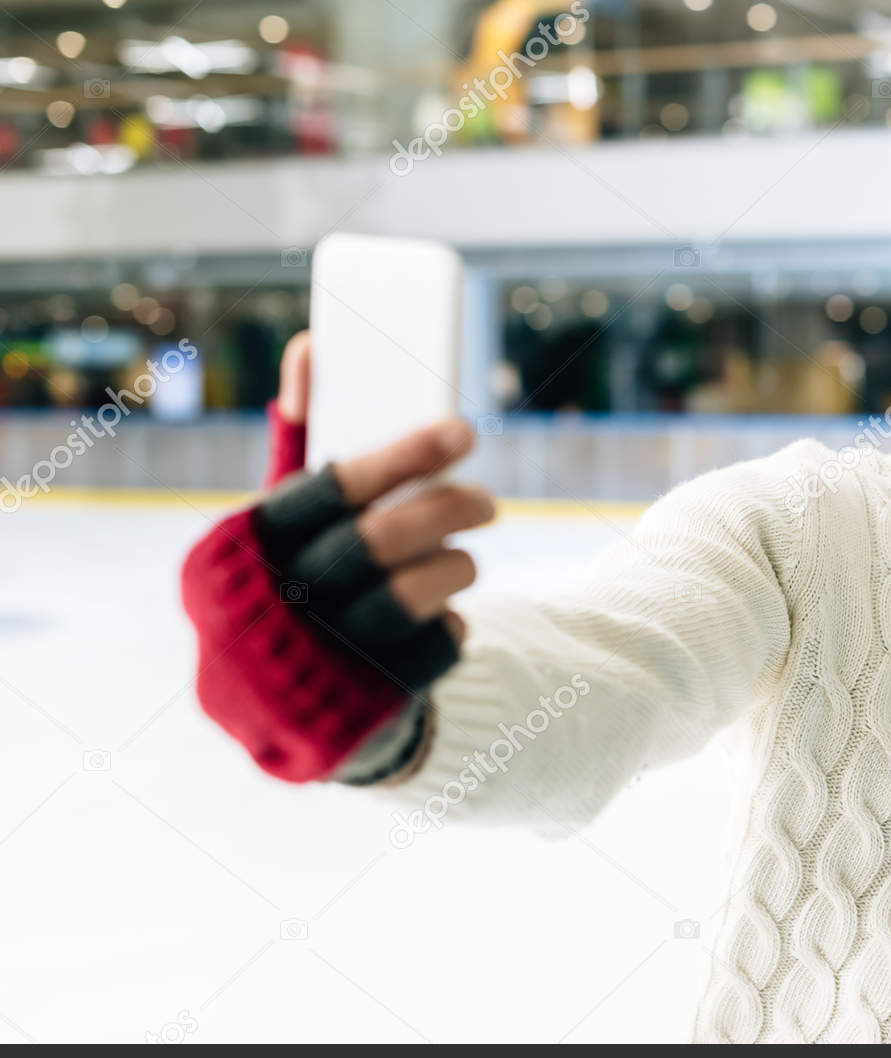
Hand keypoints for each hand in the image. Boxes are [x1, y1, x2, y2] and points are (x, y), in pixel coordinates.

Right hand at [181, 342, 494, 782]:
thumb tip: (311, 347)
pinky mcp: (363, 710)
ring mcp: (312, 667)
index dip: (400, 456)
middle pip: (375, 543)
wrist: (279, 705)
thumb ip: (300, 442)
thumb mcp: (283, 521)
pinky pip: (436, 651)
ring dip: (455, 568)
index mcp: (235, 553)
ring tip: (463, 558)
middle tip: (489, 500)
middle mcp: (266, 610)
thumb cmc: (290, 580)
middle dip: (447, 510)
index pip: (326, 489)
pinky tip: (441, 615)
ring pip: (412, 598)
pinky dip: (451, 625)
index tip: (462, 430)